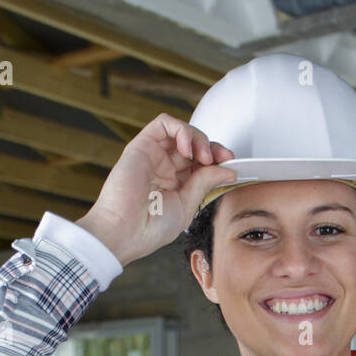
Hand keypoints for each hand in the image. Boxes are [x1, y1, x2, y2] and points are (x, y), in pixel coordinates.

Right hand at [74, 114, 237, 265]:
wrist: (125, 232)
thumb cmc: (149, 228)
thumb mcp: (187, 205)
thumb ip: (205, 183)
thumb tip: (228, 169)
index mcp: (176, 184)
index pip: (201, 162)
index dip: (218, 159)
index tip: (230, 164)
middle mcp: (165, 168)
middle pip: (194, 144)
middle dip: (212, 147)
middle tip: (221, 158)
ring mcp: (153, 155)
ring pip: (181, 131)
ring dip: (198, 138)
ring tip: (204, 156)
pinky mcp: (142, 145)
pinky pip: (163, 123)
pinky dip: (181, 129)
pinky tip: (188, 148)